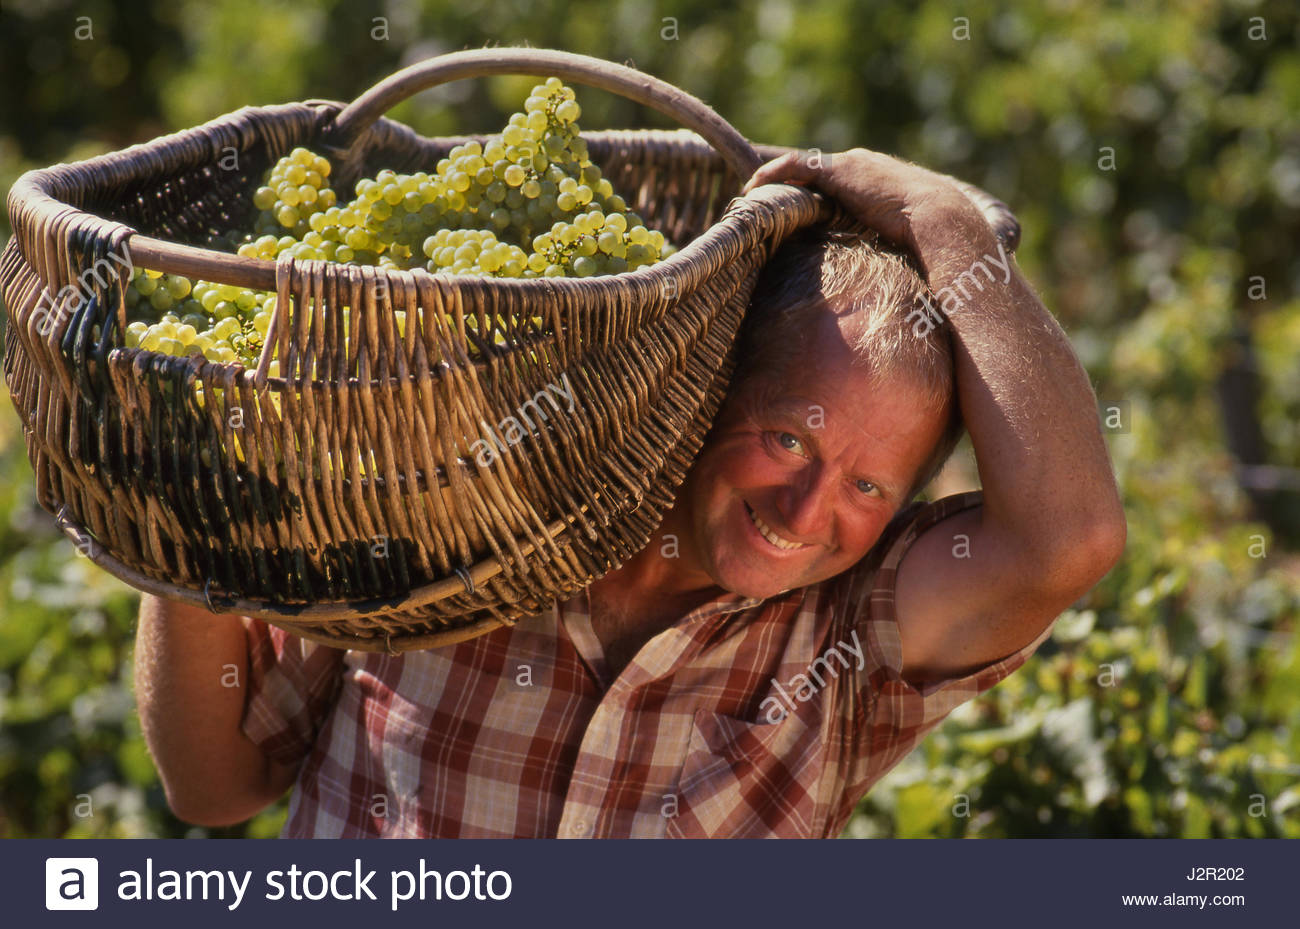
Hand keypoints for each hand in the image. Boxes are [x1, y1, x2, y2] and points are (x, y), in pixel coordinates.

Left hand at [740, 148, 991, 260]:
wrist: (943, 222)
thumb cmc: (934, 245)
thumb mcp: (908, 249)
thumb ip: (893, 258)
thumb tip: (896, 299)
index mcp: (880, 183)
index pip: (838, 183)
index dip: (814, 195)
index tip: (793, 213)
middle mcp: (864, 166)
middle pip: (817, 172)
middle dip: (790, 184)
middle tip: (763, 204)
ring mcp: (851, 164)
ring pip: (803, 168)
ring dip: (776, 180)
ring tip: (750, 196)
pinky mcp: (840, 169)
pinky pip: (796, 165)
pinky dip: (773, 173)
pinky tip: (752, 188)